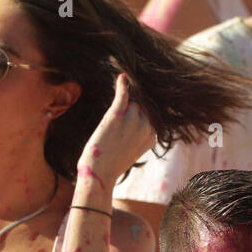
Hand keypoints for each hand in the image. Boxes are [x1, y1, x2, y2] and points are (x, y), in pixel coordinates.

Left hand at [76, 73, 155, 189]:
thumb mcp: (131, 150)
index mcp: (151, 137)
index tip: (134, 110)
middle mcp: (145, 128)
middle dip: (133, 106)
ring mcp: (132, 121)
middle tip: (121, 113)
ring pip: (133, 101)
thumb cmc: (112, 163)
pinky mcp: (117, 116)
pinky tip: (121, 78)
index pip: (150, 115)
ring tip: (118, 104)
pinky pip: (123, 95)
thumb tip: (136, 115)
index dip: (140, 112)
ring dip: (126, 100)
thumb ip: (139, 135)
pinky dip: (122, 85)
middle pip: (142, 106)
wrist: (99, 173)